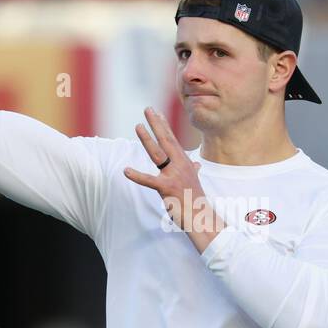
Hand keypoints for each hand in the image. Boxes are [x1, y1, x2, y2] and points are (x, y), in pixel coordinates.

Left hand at [123, 107, 224, 252]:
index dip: (164, 126)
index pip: (172, 140)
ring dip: (147, 139)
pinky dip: (137, 175)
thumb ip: (194, 170)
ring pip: (158, 154)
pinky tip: (126, 170)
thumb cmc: (196, 201)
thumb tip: (197, 164)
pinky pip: (149, 181)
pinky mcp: (167, 188)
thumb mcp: (195, 182)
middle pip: (166, 140)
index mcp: (184, 163)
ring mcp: (174, 176)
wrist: (202, 217)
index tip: (158, 113)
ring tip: (138, 126)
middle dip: (156, 124)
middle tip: (148, 109)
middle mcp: (180, 165)